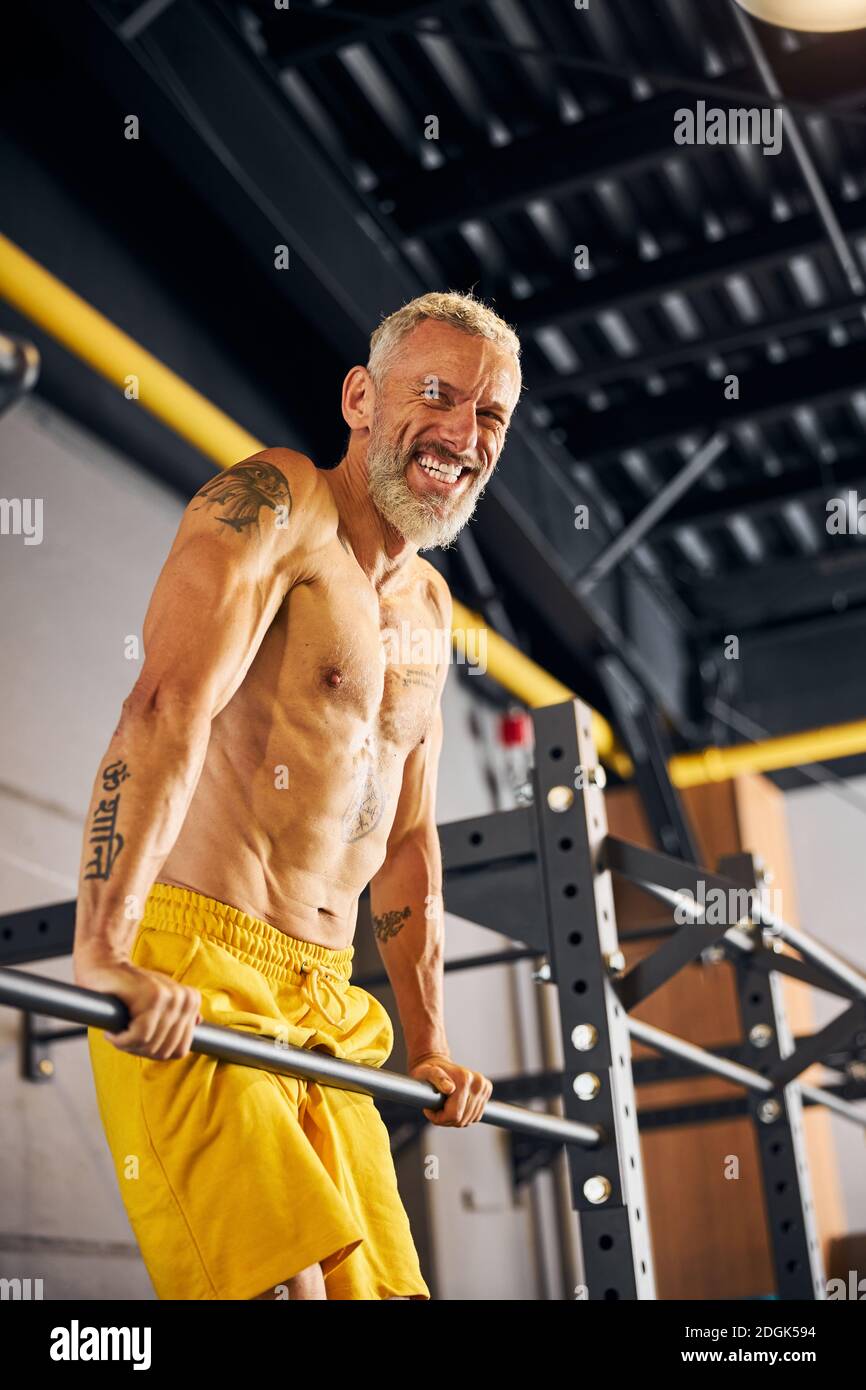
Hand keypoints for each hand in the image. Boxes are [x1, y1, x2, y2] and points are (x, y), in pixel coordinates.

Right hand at [74, 952, 201, 1060]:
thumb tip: (199, 1022)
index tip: (138, 1040)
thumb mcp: (159, 1001)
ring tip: (119, 1032)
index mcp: (191, 1002)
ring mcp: (171, 997)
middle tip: (125, 1037)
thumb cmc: (131, 988)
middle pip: (165, 1050)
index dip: (155, 1051)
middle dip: (141, 1050)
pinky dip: (121, 1040)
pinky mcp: (153, 996)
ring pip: (152, 1044)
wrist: (105, 966)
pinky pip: (140, 1036)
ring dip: (129, 1045)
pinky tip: (112, 1033)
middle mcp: (185, 999)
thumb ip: (179, 1014)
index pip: (179, 1050)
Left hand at [409, 1052, 492, 1126]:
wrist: (440, 1064)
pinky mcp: (487, 1090)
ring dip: (454, 1118)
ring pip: (469, 1120)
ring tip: (444, 1106)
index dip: (439, 1118)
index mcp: (464, 1078)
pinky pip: (475, 1116)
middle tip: (435, 1108)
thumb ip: (437, 1078)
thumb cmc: (429, 1071)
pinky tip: (455, 1105)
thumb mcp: (426, 1073)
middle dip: (446, 1119)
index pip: (454, 1115)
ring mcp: (484, 1087)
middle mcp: (478, 1082)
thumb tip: (450, 1089)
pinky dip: (464, 1116)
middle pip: (462, 1120)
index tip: (429, 1109)